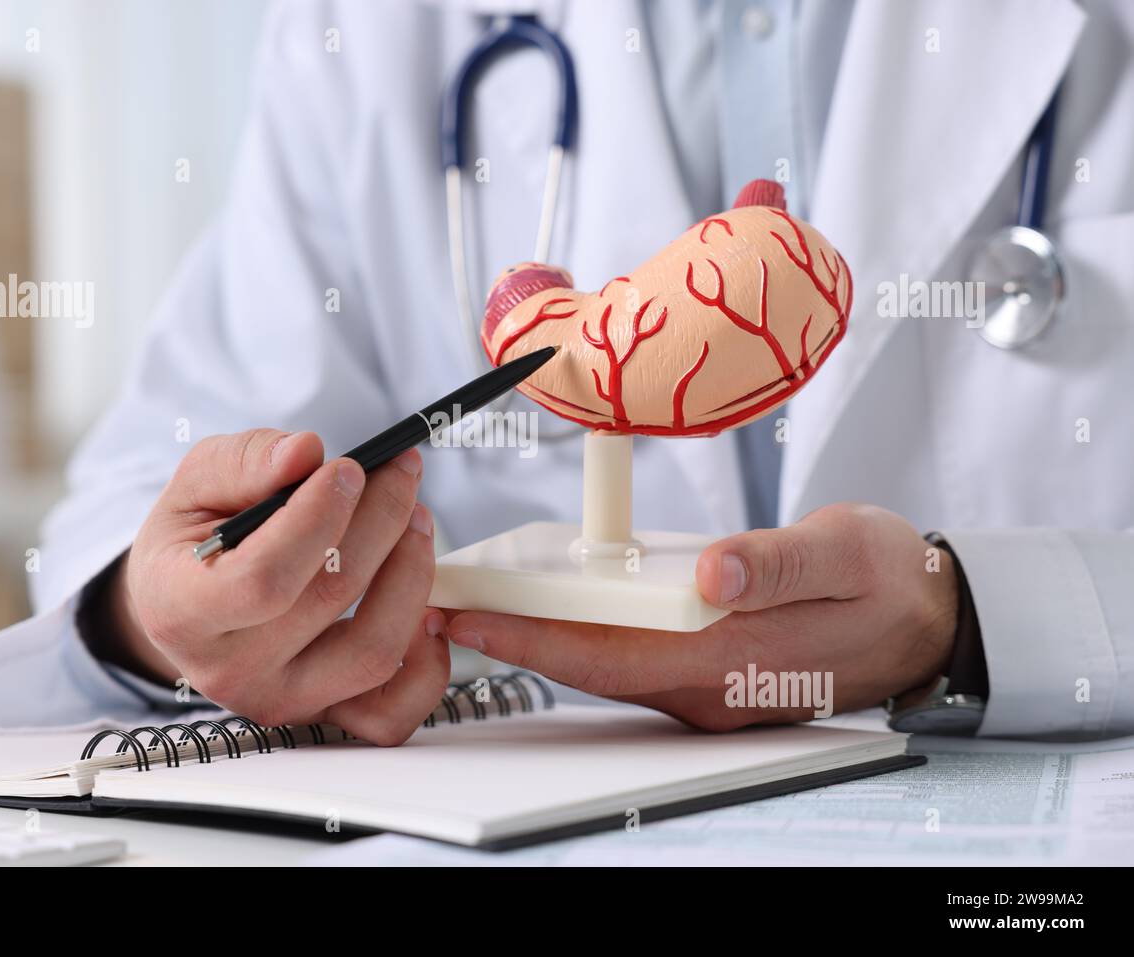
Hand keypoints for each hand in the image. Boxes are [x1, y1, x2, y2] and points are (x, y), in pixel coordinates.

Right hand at [85, 429, 448, 744]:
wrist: (187, 606)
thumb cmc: (193, 540)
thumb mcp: (195, 485)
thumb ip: (244, 462)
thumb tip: (305, 453)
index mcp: (182, 610)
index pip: (263, 579)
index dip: (318, 519)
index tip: (350, 469)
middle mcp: (230, 671)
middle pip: (331, 598)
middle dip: (381, 521)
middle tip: (400, 471)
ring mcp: (281, 701)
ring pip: (373, 652)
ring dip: (412, 575)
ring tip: (416, 519)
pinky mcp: (323, 715)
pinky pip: (392, 713)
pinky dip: (427, 663)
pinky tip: (425, 606)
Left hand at [447, 504, 958, 729]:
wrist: (930, 621)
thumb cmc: (886, 578)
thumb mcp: (845, 550)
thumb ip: (778, 561)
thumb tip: (713, 574)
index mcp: (735, 655)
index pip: (610, 654)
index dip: (533, 638)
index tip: (469, 618)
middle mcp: (712, 687)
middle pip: (592, 666)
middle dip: (515, 641)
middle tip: (445, 609)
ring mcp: (712, 691)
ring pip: (609, 667)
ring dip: (543, 640)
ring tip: (482, 605)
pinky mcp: (714, 678)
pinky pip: (633, 662)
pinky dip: (584, 638)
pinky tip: (556, 611)